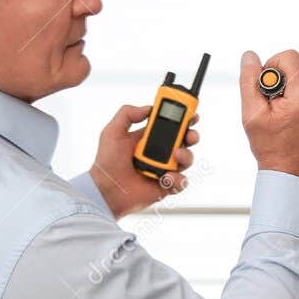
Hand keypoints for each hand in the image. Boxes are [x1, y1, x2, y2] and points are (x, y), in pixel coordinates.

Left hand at [85, 104, 199, 219]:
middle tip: (190, 135)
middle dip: (191, 135)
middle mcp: (159, 152)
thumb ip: (127, 114)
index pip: (170, 124)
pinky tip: (166, 178)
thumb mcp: (112, 132)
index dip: (182, 118)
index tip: (190, 112)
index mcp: (149, 137)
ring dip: (186, 156)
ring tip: (176, 156)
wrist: (106, 191)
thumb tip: (148, 107)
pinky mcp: (166, 186)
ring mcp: (164, 169)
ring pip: (186, 159)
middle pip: (184, 140)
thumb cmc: (107, 164)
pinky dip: (178, 179)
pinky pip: (181, 181)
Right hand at [240, 49, 298, 182]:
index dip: (271, 67)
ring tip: (280, 106)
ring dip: (287, 81)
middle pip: (297, 61)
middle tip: (272, 100)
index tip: (266, 89)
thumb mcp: (252, 113)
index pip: (289, 57)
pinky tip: (288, 109)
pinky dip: (296, 88)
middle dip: (279, 74)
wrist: (290, 170)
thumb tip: (249, 56)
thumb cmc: (271, 146)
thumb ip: (249, 80)